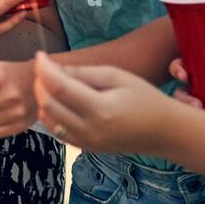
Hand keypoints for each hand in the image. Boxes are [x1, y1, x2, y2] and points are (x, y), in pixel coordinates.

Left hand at [33, 51, 178, 153]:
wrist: (165, 132)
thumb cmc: (144, 98)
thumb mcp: (117, 77)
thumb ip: (83, 73)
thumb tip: (53, 68)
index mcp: (101, 109)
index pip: (59, 88)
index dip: (44, 70)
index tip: (40, 55)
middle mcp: (90, 130)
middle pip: (48, 104)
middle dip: (39, 83)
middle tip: (44, 68)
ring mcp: (86, 143)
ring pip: (47, 120)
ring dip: (42, 98)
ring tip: (51, 82)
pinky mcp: (85, 149)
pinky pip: (56, 131)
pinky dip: (50, 115)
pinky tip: (57, 101)